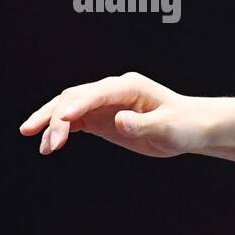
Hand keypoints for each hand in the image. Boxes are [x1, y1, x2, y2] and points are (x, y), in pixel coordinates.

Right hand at [19, 71, 204, 158]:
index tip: (63, 120)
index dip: (79, 105)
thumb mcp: (168, 128)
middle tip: (46, 141)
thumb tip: (120, 121)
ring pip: (69, 108)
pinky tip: (50, 146)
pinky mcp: (102, 118)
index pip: (98, 92)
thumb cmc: (184, 125)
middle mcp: (113, 91)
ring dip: (52, 125)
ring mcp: (105, 104)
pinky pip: (75, 122)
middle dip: (57, 117)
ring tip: (43, 148)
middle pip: (75, 98)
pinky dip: (61, 132)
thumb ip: (144, 124)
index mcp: (130, 86)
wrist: (191, 128)